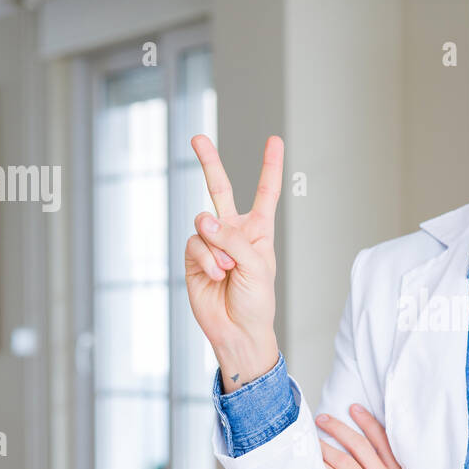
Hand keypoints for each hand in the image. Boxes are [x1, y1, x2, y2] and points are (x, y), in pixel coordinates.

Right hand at [184, 134, 282, 391]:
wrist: (237, 331)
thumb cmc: (256, 301)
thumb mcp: (257, 267)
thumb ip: (233, 239)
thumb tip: (203, 219)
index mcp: (259, 231)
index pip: (266, 193)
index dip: (270, 166)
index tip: (274, 140)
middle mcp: (234, 232)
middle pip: (219, 189)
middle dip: (208, 162)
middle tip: (197, 138)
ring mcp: (212, 243)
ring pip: (205, 225)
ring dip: (218, 249)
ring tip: (227, 271)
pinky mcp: (194, 257)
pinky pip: (195, 244)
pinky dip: (206, 261)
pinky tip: (215, 276)